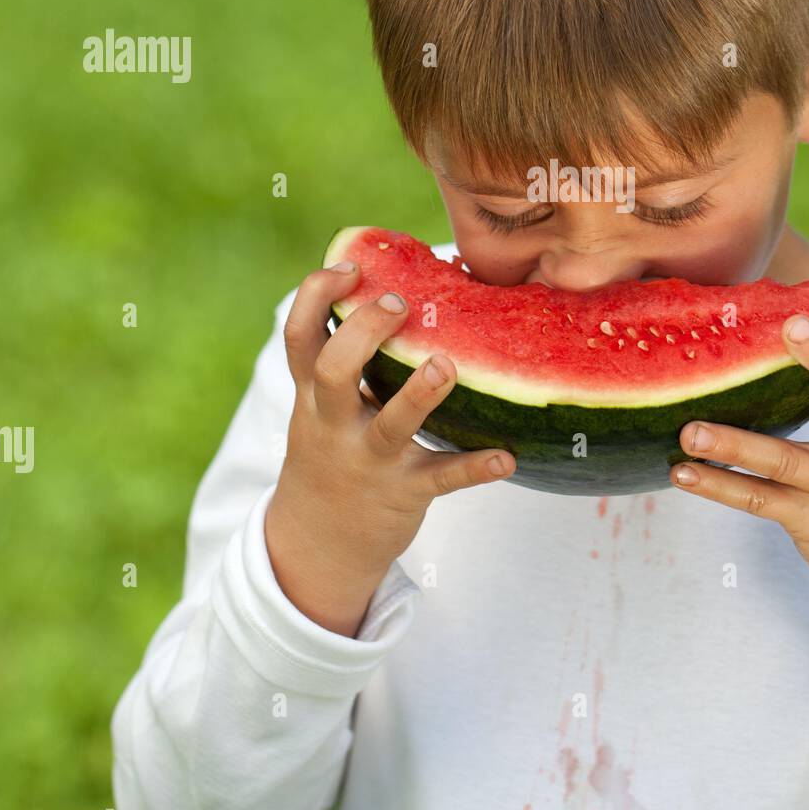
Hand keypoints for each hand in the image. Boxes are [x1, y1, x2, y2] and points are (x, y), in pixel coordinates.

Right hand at [265, 260, 515, 636]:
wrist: (320, 542)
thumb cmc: (335, 449)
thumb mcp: (325, 406)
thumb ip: (351, 358)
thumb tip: (396, 284)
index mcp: (314, 394)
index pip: (301, 336)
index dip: (318, 296)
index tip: (351, 267)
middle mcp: (335, 423)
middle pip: (333, 370)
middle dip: (363, 333)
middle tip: (400, 305)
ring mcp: (369, 459)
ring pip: (389, 425)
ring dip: (418, 395)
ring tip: (446, 365)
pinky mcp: (404, 491)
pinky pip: (441, 478)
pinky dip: (474, 468)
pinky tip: (507, 457)